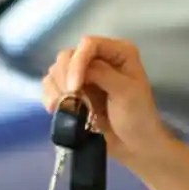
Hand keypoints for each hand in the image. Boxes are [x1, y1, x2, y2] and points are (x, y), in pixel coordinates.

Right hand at [42, 36, 173, 164]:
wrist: (135, 145)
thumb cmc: (138, 117)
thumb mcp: (126, 92)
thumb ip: (102, 74)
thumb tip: (76, 69)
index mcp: (118, 52)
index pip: (88, 44)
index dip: (77, 63)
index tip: (74, 88)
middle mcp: (100, 58)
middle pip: (68, 55)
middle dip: (65, 77)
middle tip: (71, 99)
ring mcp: (85, 75)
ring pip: (57, 70)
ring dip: (57, 88)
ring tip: (67, 107)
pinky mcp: (74, 91)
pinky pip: (52, 85)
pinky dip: (51, 96)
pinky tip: (56, 109)